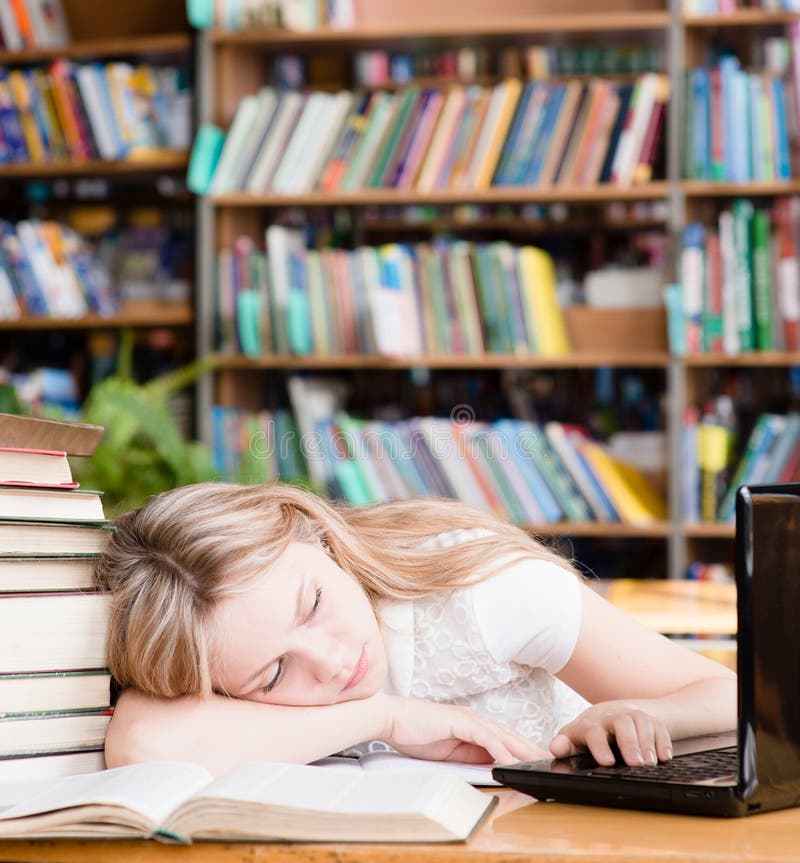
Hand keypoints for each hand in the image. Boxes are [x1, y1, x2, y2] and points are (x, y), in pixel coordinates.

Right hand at [377, 694, 549, 764]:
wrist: (393, 719)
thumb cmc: (416, 734)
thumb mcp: (449, 751)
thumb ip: (469, 755)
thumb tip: (490, 765)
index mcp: (472, 727)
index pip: (503, 740)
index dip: (522, 750)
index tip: (538, 762)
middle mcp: (474, 721)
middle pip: (508, 736)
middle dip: (530, 749)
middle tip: (549, 760)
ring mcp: (467, 719)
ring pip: (501, 735)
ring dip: (521, 749)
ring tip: (537, 761)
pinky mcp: (459, 721)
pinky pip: (484, 737)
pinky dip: (498, 749)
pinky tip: (509, 760)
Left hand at [549, 700, 672, 766]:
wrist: (614, 711)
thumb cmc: (591, 732)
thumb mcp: (575, 738)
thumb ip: (564, 745)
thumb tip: (555, 748)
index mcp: (590, 724)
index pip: (593, 731)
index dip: (599, 745)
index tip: (607, 762)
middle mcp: (612, 717)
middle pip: (621, 723)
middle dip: (629, 743)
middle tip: (636, 765)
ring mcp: (632, 716)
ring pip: (641, 721)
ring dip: (647, 742)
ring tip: (650, 763)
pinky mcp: (650, 719)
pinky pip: (659, 725)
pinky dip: (663, 741)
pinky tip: (664, 757)